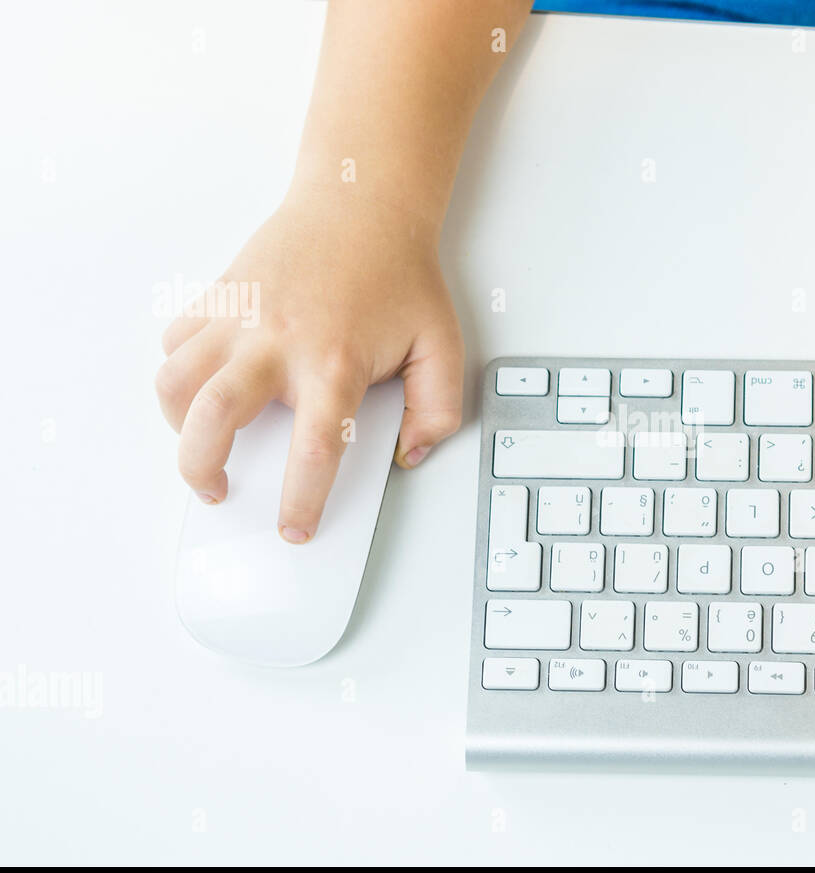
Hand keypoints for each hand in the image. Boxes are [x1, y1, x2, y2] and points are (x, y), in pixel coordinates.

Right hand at [155, 180, 462, 542]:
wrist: (361, 203)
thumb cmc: (398, 274)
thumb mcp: (442, 345)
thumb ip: (436, 410)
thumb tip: (408, 455)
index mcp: (335, 361)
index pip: (314, 449)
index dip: (301, 500)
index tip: (294, 528)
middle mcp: (277, 342)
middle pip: (213, 420)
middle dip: (203, 470)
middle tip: (218, 491)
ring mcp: (239, 317)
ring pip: (175, 382)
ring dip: (178, 426)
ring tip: (200, 446)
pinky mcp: (218, 297)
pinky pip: (174, 346)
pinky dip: (177, 376)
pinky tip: (201, 391)